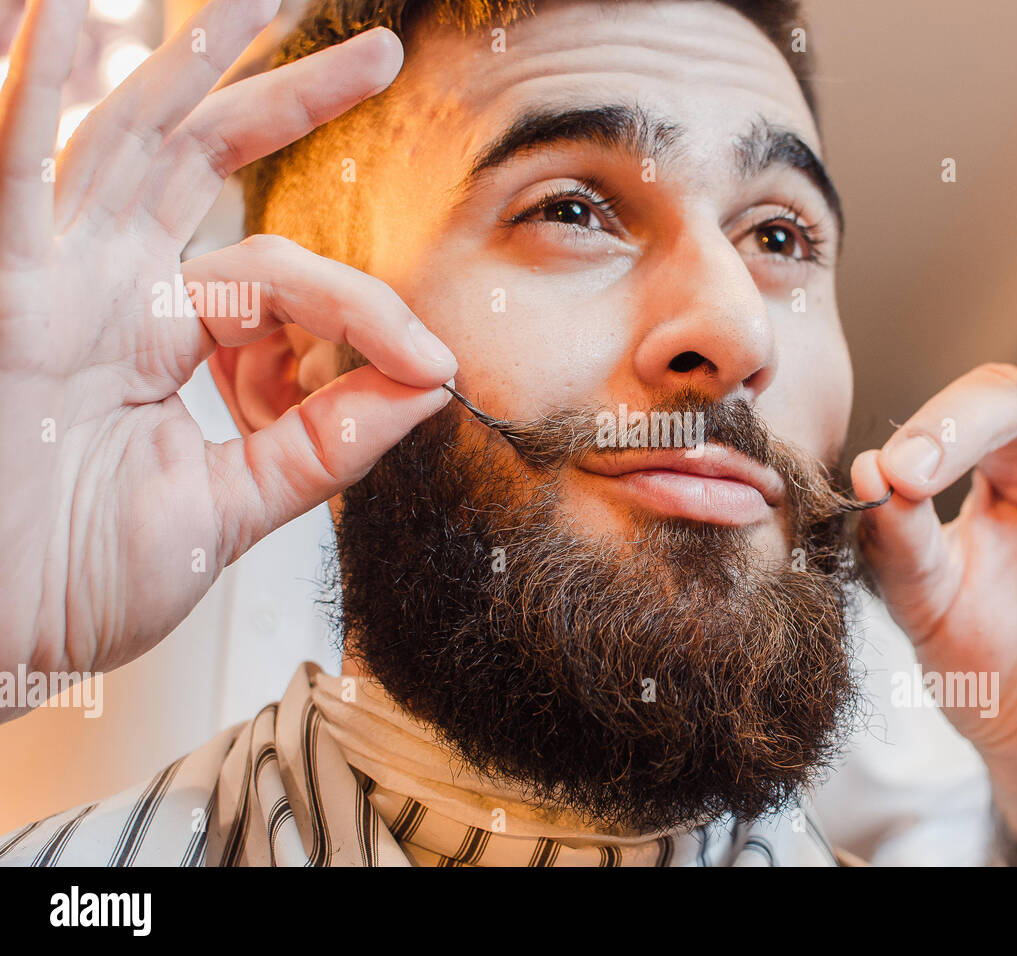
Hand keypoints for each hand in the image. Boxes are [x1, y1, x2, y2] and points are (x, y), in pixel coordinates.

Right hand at [0, 0, 455, 714]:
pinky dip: (30, 95)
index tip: (435, 363)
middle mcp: (105, 287)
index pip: (284, 277)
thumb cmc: (75, 581)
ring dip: (186, 61)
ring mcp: (48, 280)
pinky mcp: (0, 294)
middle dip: (289, 96)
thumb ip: (324, 444)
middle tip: (381, 52)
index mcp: (159, 333)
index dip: (368, 308)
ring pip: (127, 139)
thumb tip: (426, 386)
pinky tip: (50, 17)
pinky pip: (14, 173)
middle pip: (208, 160)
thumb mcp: (231, 508)